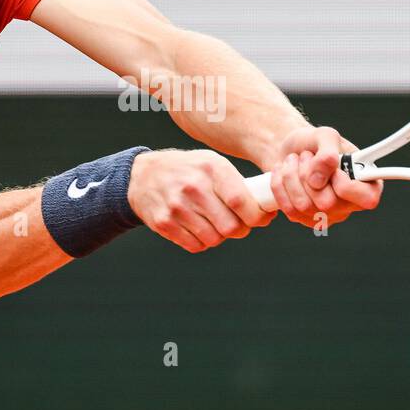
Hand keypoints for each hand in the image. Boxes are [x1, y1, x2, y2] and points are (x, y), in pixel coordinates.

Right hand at [128, 149, 275, 251]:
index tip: (261, 219)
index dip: (257, 216)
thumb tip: (266, 211)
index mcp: (211, 168)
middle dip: (240, 230)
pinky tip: (198, 227)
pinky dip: (202, 241)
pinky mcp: (164, 223)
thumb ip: (238, 185)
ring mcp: (176, 207)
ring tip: (214, 223)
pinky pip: (196, 246)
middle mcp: (193, 187)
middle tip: (239, 225)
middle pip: (230, 226)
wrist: (143, 176)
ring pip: (214, 239)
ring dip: (220, 236)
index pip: (241, 201)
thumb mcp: (212, 164)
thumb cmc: (188, 170)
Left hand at [268, 125, 382, 227]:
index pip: (367, 199)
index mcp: (367, 183)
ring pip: (304, 206)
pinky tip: (284, 173)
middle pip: (327, 203)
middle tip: (307, 156)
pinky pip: (289, 209)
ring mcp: (329, 215)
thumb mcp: (325, 135)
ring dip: (292, 176)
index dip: (345, 185)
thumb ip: (328, 151)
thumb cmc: (314, 143)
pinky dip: (280, 185)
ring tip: (294, 161)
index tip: (333, 168)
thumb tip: (318, 179)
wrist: (291, 150)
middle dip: (309, 174)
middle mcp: (350, 204)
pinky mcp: (306, 219)